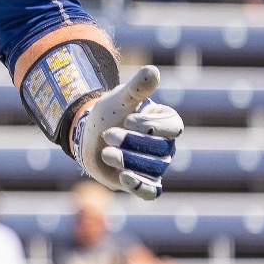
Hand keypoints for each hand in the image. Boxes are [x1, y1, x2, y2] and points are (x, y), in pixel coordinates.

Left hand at [69, 65, 181, 199]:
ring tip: (106, 151)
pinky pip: (151, 192)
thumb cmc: (110, 113)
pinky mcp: (142, 182)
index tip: (127, 119)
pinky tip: (124, 177)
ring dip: (127, 160)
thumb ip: (137, 88)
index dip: (151, 125)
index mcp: (167, 123)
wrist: (89, 134)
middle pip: (161, 150)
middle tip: (107, 135)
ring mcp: (156, 166)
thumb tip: (153, 71)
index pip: (174, 127)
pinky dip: (140, 186)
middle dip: (131, 142)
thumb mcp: (120, 98)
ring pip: (153, 169)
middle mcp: (166, 146)